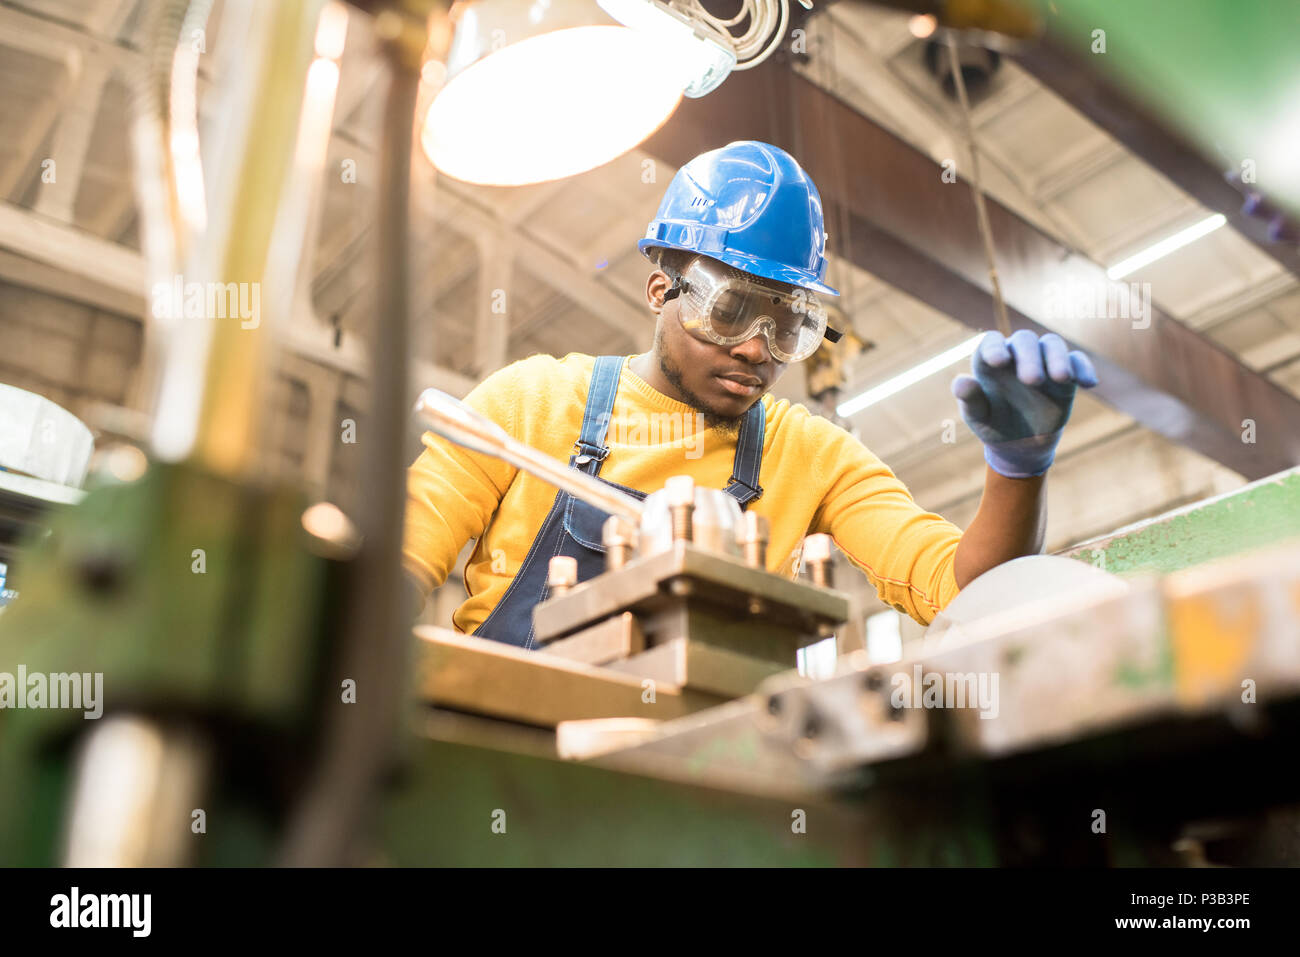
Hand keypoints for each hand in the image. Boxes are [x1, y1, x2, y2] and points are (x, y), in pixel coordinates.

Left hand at [952, 330, 1097, 477]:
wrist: (1020, 444)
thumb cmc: (993, 425)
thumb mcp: (978, 417)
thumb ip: (970, 400)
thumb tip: (961, 383)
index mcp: (990, 361)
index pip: (991, 341)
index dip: (994, 347)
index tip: (998, 362)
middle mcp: (1017, 356)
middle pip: (1024, 340)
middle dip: (1029, 357)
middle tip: (1032, 380)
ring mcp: (1043, 362)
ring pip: (1052, 345)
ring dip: (1057, 359)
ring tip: (1061, 378)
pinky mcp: (1066, 375)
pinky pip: (1077, 362)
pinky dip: (1083, 369)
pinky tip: (1089, 384)